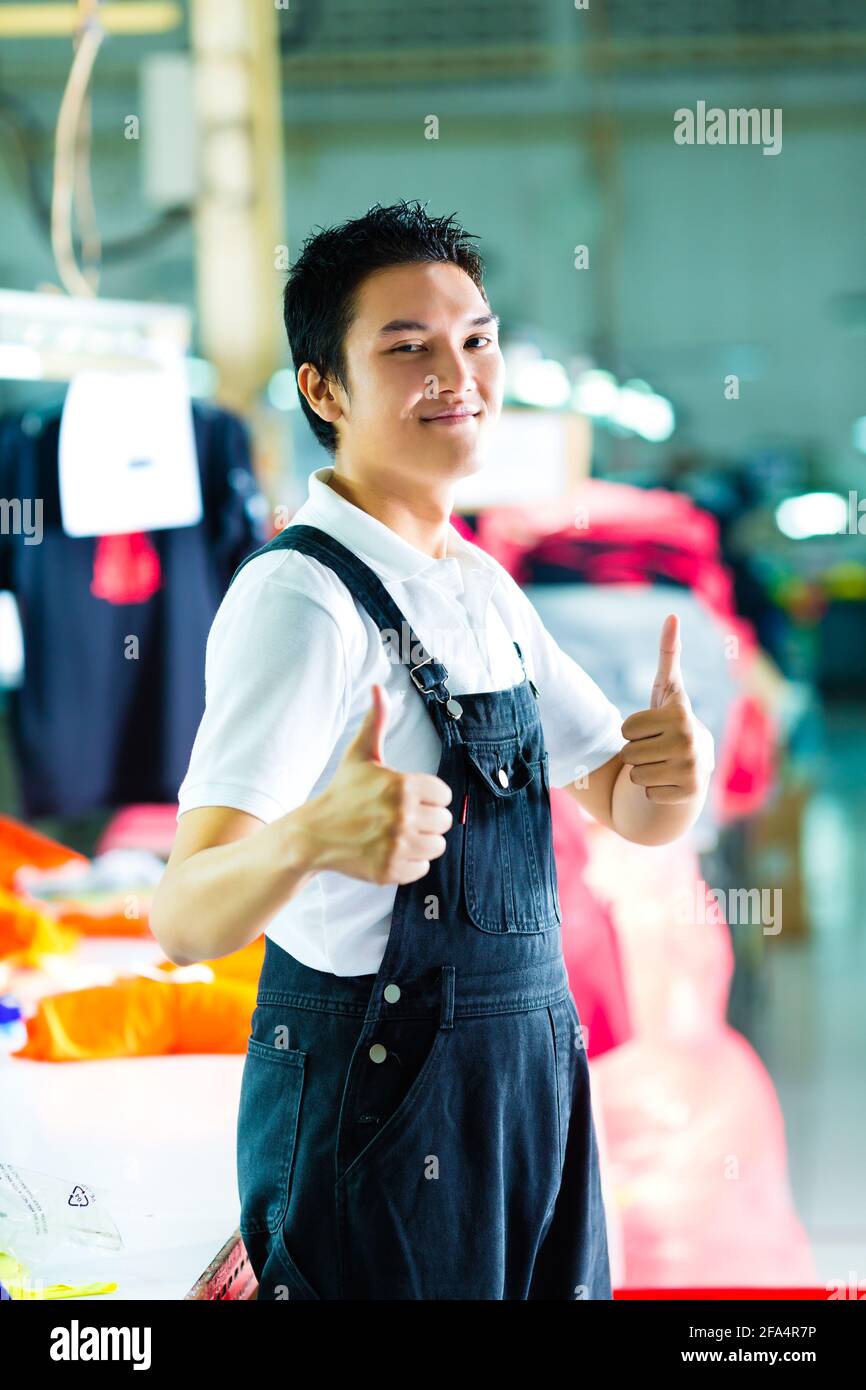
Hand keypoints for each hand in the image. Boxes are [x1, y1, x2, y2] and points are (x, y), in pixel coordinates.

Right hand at [296, 683, 452, 883]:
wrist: (313, 834)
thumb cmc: (342, 792)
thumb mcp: (359, 755)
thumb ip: (376, 721)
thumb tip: (379, 688)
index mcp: (403, 786)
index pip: (444, 795)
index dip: (428, 796)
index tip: (406, 797)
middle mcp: (403, 816)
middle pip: (444, 822)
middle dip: (426, 819)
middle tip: (400, 817)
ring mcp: (396, 846)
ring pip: (437, 846)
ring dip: (421, 841)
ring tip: (397, 834)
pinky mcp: (390, 870)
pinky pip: (422, 868)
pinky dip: (409, 862)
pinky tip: (389, 850)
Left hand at [619, 614, 707, 804]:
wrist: (695, 763)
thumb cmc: (672, 720)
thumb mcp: (668, 689)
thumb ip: (668, 653)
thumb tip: (672, 615)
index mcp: (681, 713)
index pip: (625, 728)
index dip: (632, 729)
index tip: (651, 727)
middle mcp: (690, 741)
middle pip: (628, 753)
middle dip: (636, 751)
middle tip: (657, 747)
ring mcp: (692, 769)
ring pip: (635, 775)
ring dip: (643, 771)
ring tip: (662, 763)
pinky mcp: (689, 793)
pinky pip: (647, 793)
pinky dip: (654, 790)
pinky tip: (669, 780)